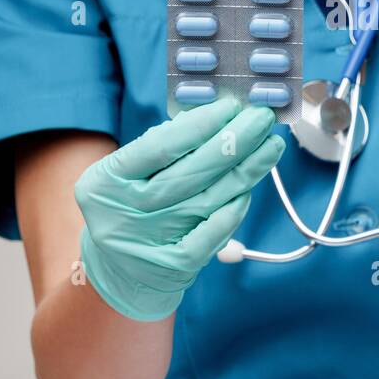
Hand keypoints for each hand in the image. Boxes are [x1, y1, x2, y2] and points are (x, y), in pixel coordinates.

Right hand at [74, 97, 284, 321]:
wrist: (114, 271)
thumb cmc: (127, 208)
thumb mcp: (125, 175)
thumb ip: (161, 148)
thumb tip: (212, 118)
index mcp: (107, 180)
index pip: (160, 146)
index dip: (200, 125)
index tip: (231, 106)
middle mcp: (126, 212)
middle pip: (191, 172)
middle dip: (234, 142)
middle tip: (262, 120)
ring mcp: (150, 242)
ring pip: (208, 200)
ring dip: (246, 170)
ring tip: (270, 146)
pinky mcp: (173, 267)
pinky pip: (211, 236)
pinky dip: (233, 212)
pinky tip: (250, 190)